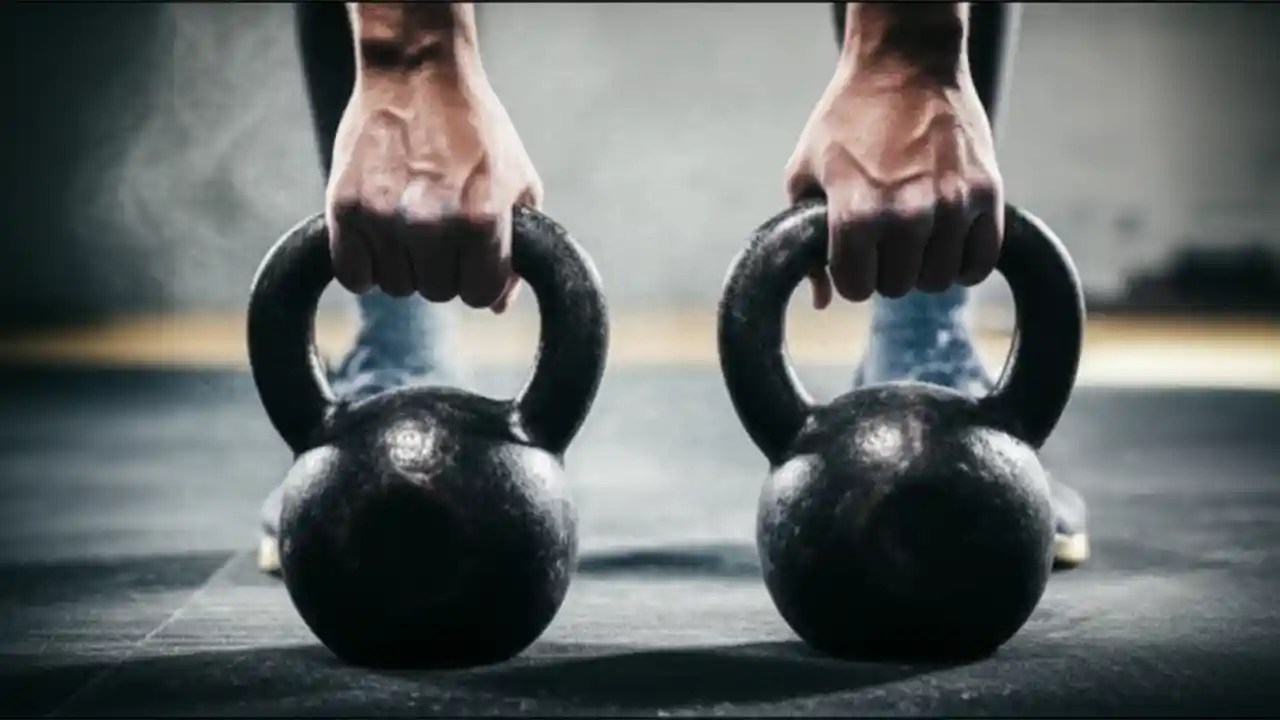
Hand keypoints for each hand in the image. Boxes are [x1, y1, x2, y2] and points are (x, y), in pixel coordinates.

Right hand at [326, 61, 541, 312]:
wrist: (417, 73)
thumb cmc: (476, 129)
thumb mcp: (518, 183)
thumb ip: (515, 249)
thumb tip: (499, 305)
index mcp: (482, 219)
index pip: (481, 295)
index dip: (480, 277)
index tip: (473, 254)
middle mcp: (432, 223)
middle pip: (438, 293)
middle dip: (443, 268)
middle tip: (440, 228)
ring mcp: (385, 218)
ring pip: (396, 287)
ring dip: (405, 264)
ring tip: (410, 220)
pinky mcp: (345, 208)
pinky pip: (354, 275)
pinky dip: (365, 265)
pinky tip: (379, 235)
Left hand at [784, 61, 1002, 306]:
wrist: (904, 65)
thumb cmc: (845, 120)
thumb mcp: (805, 173)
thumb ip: (807, 242)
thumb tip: (822, 302)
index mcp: (856, 211)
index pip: (856, 288)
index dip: (850, 276)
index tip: (854, 255)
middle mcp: (906, 212)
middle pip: (898, 287)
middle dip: (886, 270)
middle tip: (885, 240)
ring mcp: (951, 203)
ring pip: (938, 281)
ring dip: (924, 267)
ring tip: (915, 237)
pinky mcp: (987, 191)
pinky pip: (980, 262)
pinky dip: (964, 263)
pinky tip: (948, 242)